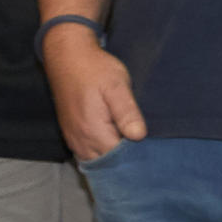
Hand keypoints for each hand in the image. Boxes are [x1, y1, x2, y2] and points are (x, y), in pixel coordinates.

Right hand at [44, 27, 146, 166]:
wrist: (66, 56)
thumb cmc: (94, 69)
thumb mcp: (117, 86)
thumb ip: (127, 112)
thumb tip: (138, 136)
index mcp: (93, 131)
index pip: (120, 159)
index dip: (138, 159)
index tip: (154, 155)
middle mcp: (80, 140)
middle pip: (107, 165)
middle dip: (126, 163)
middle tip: (149, 155)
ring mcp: (73, 138)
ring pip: (96, 161)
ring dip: (113, 160)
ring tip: (134, 152)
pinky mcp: (71, 133)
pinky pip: (87, 154)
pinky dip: (101, 154)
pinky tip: (116, 145)